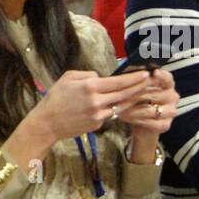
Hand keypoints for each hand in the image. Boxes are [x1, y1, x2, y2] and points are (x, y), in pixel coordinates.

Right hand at [31, 68, 150, 142]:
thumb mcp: (68, 78)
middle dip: (139, 87)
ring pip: (122, 105)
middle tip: (150, 82)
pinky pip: (112, 114)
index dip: (133, 78)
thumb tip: (103, 77)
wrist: (48, 122)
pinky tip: (127, 104)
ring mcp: (99, 114)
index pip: (118, 82)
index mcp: (90, 87)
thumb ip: (88, 75)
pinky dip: (119, 108)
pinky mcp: (99, 124)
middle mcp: (97, 101)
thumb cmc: (56, 97)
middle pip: (125, 94)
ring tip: (143, 92)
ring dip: (133, 99)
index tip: (145, 74)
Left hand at [118, 68, 179, 141]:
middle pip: (153, 94)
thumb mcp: (137, 88)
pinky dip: (135, 119)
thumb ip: (137, 81)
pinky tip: (124, 117)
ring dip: (131, 110)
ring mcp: (171, 111)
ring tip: (117, 108)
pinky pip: (149, 122)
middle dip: (133, 96)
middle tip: (118, 97)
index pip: (168, 78)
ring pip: (149, 110)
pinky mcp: (165, 125)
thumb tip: (127, 75)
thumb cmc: (138, 102)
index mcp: (168, 85)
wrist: (141, 122)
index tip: (154, 73)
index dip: (161, 75)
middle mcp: (172, 97)